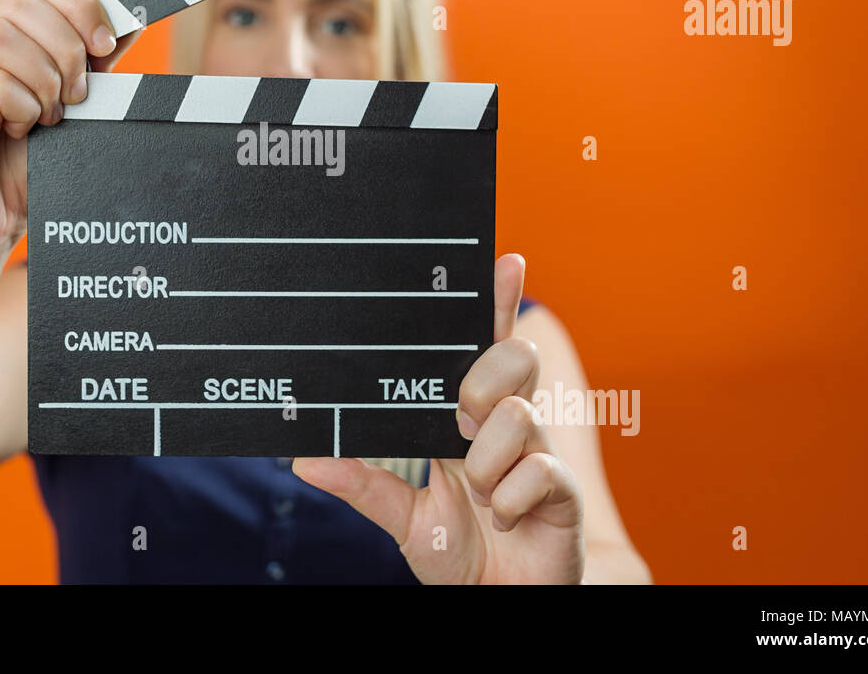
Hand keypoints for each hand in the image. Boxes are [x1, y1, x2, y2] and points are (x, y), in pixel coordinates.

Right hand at [0, 0, 142, 271]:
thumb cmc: (19, 168)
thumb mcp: (65, 106)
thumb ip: (89, 64)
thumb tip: (129, 20)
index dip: (77, 5)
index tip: (107, 46)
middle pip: (17, 3)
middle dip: (67, 46)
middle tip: (79, 94)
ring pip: (1, 38)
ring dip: (46, 77)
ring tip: (51, 116)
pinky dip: (25, 107)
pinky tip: (26, 131)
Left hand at [292, 254, 584, 582]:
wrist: (500, 606)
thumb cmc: (461, 555)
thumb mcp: (403, 519)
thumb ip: (362, 485)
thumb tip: (305, 458)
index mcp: (469, 423)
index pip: (483, 350)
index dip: (496, 305)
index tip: (503, 261)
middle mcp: (506, 428)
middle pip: (513, 359)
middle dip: (484, 379)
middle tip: (462, 423)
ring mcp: (538, 455)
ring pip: (519, 415)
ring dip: (486, 464)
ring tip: (480, 497)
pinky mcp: (562, 492)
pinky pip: (538, 471)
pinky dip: (509, 501)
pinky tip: (506, 519)